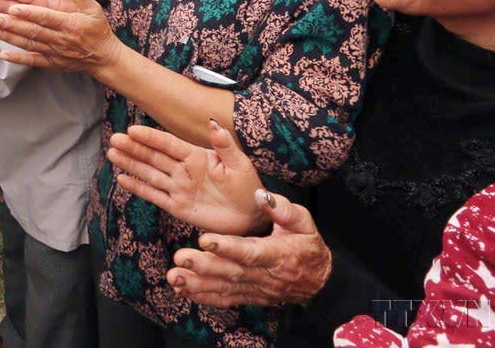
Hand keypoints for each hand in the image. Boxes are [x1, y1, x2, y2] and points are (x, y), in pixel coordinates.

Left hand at [0, 0, 121, 73]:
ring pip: (27, 43)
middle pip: (30, 29)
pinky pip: (32, 60)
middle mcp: (59, 39)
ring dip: (7, 36)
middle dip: (8, 22)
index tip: (11, 8)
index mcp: (68, 23)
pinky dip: (17, 58)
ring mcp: (53, 52)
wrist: (104, 56)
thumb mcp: (92, 6)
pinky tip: (2, 54)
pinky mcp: (50, 62)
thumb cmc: (96, 28)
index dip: (28, 13)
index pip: (45, 17)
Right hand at [107, 120, 266, 235]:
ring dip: (131, 164)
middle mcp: (183, 170)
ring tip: (112, 154)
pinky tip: (122, 179)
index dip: (151, 138)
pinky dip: (138, 187)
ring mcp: (178, 188)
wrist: (250, 216)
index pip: (169, 144)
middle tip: (114, 139)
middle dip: (133, 148)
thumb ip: (224, 144)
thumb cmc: (248, 187)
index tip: (132, 130)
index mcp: (197, 156)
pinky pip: (154, 195)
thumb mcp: (239, 163)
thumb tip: (212, 122)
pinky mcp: (177, 206)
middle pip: (154, 157)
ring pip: (150, 174)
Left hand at [167, 190, 331, 307]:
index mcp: (277, 254)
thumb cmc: (307, 245)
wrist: (320, 281)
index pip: (250, 252)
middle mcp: (264, 275)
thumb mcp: (304, 222)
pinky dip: (204, 297)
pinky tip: (184, 291)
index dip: (228, 248)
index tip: (205, 240)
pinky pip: (226, 299)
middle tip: (180, 258)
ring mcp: (256, 289)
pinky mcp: (249, 296)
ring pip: (225, 288)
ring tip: (174, 277)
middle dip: (204, 266)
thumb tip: (260, 195)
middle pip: (232, 272)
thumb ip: (283, 209)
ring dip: (198, 284)